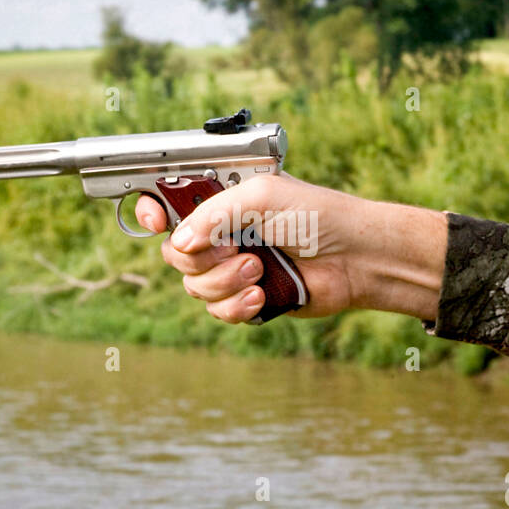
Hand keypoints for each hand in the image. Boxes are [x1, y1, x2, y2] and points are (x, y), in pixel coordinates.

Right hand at [134, 173, 446, 324]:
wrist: (356, 259)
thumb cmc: (317, 215)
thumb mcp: (261, 197)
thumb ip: (212, 214)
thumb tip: (177, 243)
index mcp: (221, 198)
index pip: (168, 202)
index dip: (151, 211)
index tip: (155, 220)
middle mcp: (222, 233)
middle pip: (174, 253)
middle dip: (201, 258)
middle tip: (238, 251)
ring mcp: (233, 267)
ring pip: (193, 286)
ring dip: (224, 283)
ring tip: (259, 272)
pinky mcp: (247, 298)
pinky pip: (217, 311)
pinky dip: (236, 306)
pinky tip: (262, 296)